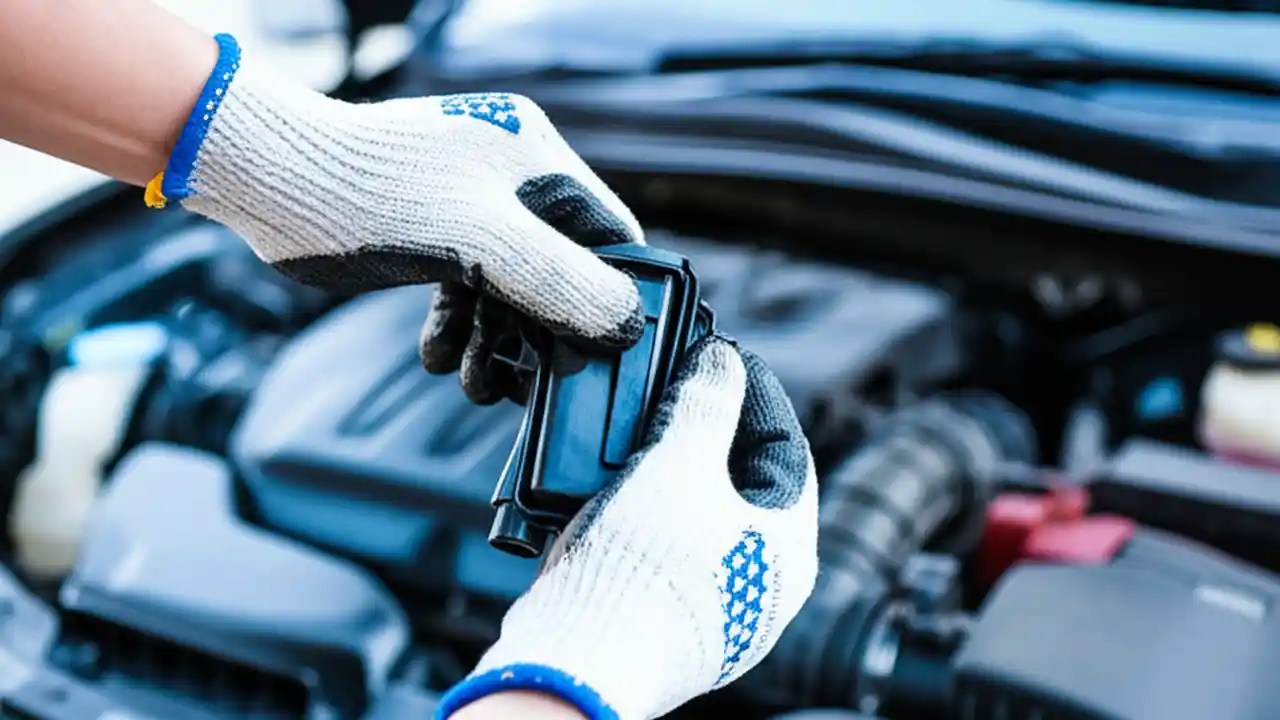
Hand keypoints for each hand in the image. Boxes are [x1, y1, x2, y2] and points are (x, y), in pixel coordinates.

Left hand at [157, 36, 644, 403]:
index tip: (599, 353)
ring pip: (512, 287)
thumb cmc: (367, 195)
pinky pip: (471, 288)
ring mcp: (472, 203)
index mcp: (537, 159)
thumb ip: (559, 283)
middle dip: (543, 333)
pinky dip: (460, 328)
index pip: (610, 236)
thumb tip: (628, 323)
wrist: (266, 179)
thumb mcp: (479, 246)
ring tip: (474, 382)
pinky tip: (438, 358)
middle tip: (530, 384)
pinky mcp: (436, 229)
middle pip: (561, 269)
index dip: (612, 298)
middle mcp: (512, 176)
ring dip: (496, 342)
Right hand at [436, 336, 819, 719]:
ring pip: (696, 514)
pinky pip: (661, 548)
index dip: (751, 393)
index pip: (786, 445)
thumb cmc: (646, 575)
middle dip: (704, 430)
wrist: (580, 663)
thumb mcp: (680, 463)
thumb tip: (722, 362)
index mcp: (789, 548)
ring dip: (665, 469)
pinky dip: (640, 510)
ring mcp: (715, 607)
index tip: (717, 361)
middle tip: (670, 393)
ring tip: (632, 437)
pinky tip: (608, 490)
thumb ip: (706, 401)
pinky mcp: (665, 621)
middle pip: (741, 480)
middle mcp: (762, 584)